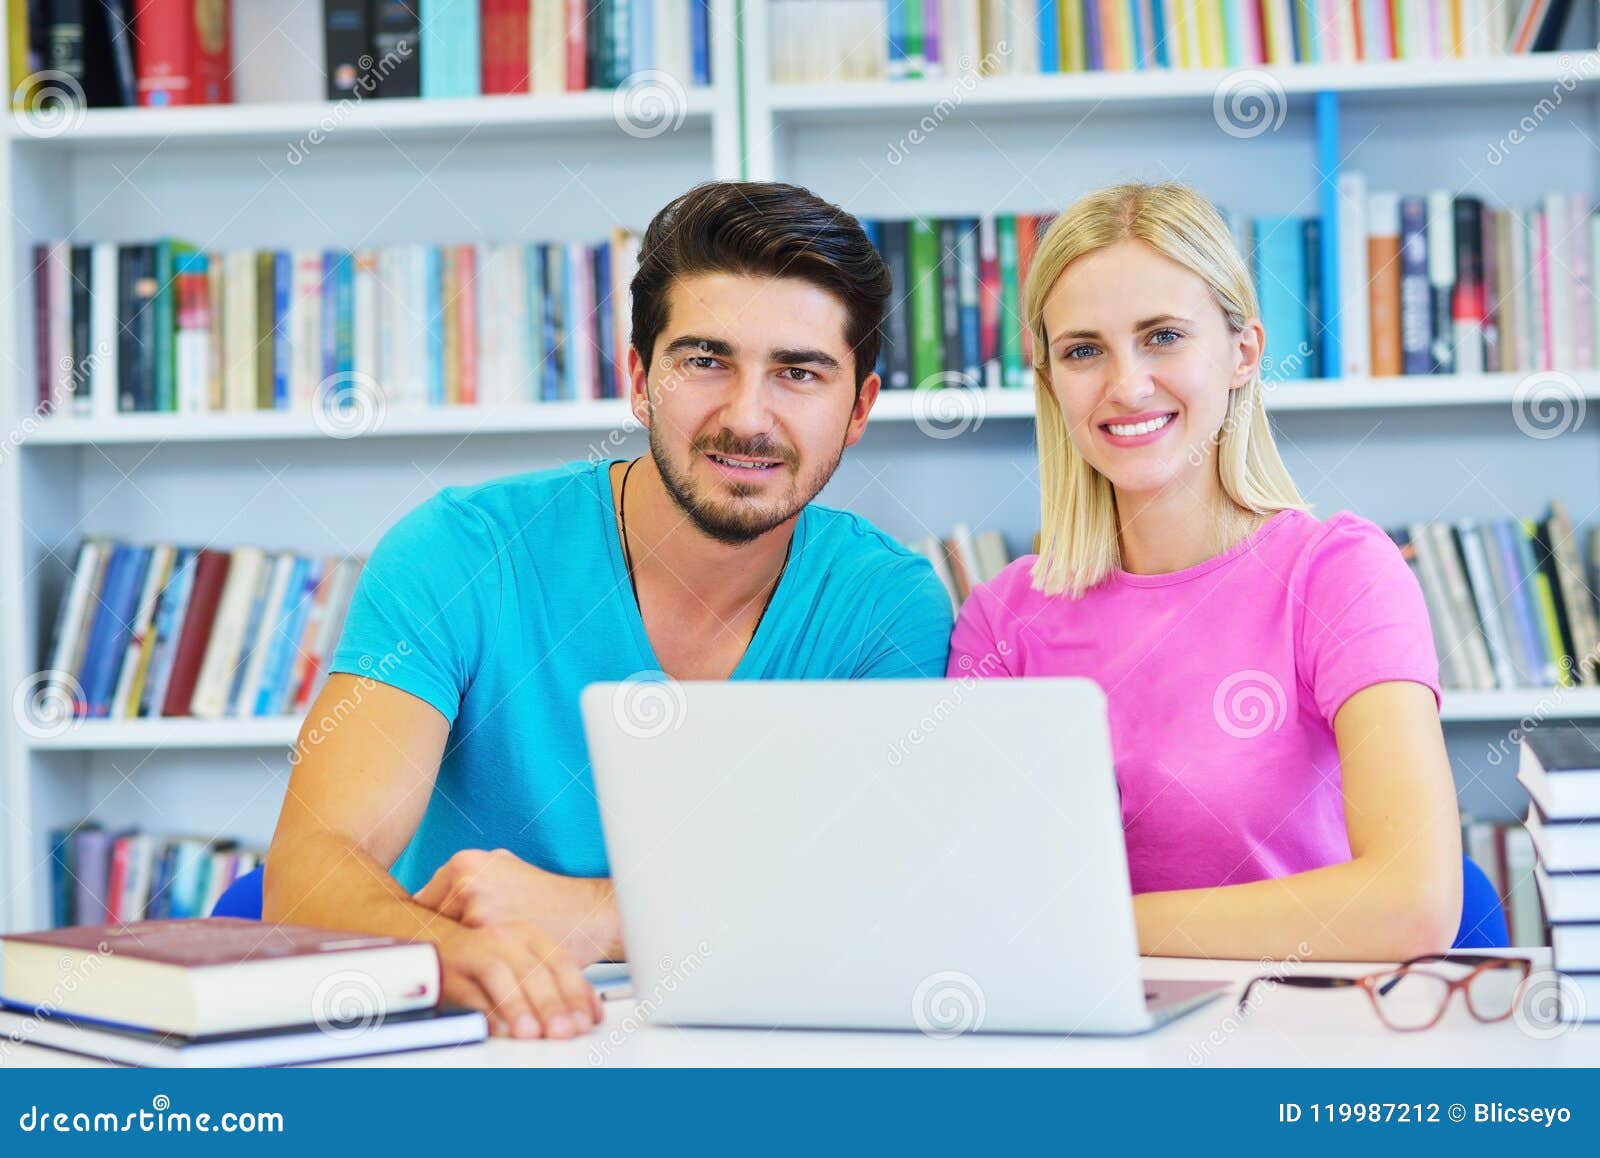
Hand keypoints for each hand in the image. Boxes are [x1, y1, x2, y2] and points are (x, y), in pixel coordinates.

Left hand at [413, 848, 622, 966]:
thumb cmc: (549, 895)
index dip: (430, 925)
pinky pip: (464, 963)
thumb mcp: (505, 867)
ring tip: (466, 966)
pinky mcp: (489, 939)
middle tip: (449, 957)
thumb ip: (468, 878)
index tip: (435, 939)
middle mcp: (465, 883)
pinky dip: (470, 971)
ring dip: (451, 959)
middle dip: (438, 943)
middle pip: (427, 925)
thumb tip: (432, 895)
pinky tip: (482, 974)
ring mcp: (475, 911)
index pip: (422, 902)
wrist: (588, 913)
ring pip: (444, 946)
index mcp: (464, 863)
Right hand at [435, 920, 601, 1038]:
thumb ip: (562, 985)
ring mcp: (475, 951)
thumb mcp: (532, 962)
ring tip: (530, 1032)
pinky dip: (484, 1011)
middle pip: (532, 970)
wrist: (445, 944)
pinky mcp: (449, 970)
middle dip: (550, 1004)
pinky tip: (499, 1029)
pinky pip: (467, 990)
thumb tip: (592, 1015)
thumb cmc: (494, 958)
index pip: (559, 963)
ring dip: (517, 1006)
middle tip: (562, 1032)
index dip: (574, 994)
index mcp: (530, 935)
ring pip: (499, 975)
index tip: (583, 1022)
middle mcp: (504, 939)